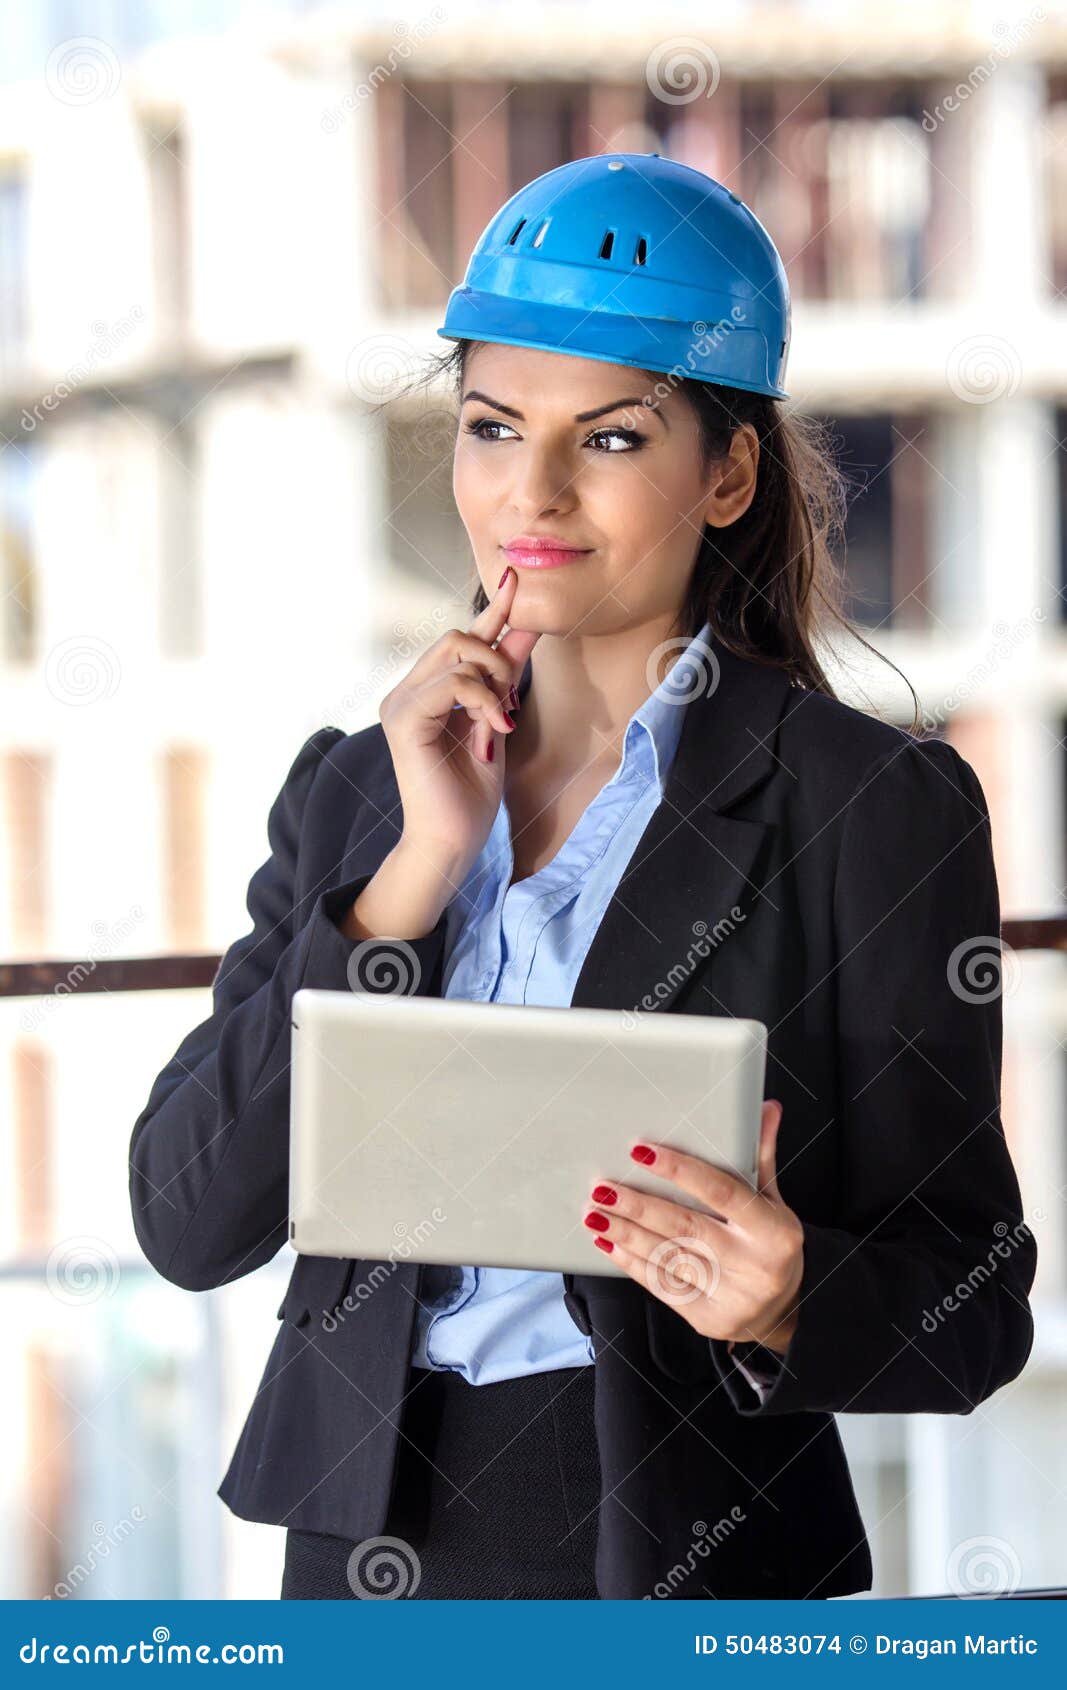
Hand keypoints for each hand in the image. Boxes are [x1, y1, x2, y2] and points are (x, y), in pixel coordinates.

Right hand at [378, 566, 539, 884]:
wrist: (454, 841)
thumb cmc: (471, 793)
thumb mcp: (499, 720)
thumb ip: (507, 675)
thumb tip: (527, 626)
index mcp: (425, 690)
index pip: (462, 638)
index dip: (491, 610)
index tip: (516, 580)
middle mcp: (406, 690)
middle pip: (458, 635)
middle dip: (498, 657)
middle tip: (512, 700)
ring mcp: (399, 702)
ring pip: (457, 650)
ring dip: (494, 680)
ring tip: (501, 720)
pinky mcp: (403, 719)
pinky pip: (454, 681)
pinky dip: (483, 700)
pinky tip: (494, 729)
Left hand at [581, 1100, 802, 1355]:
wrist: (785, 1310)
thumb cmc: (772, 1245)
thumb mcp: (774, 1202)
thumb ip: (761, 1157)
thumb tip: (766, 1107)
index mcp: (772, 1230)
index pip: (722, 1192)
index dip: (680, 1171)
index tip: (641, 1151)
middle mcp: (752, 1265)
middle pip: (685, 1228)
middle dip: (638, 1206)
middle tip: (603, 1187)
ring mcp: (730, 1296)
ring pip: (668, 1258)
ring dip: (625, 1234)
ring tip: (595, 1213)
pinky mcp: (707, 1318)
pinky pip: (662, 1286)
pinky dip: (632, 1263)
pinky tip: (609, 1244)